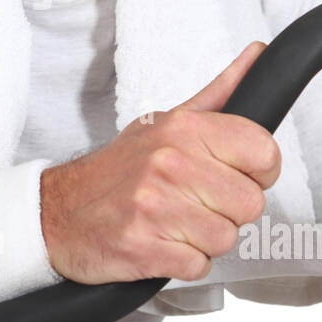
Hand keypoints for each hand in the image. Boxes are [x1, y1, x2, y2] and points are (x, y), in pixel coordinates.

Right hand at [39, 41, 280, 284]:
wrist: (57, 211)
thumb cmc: (118, 171)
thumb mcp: (165, 122)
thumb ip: (219, 93)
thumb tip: (258, 55)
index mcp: (182, 129)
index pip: (263, 151)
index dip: (257, 172)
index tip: (233, 175)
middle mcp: (169, 163)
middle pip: (250, 204)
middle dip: (226, 211)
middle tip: (193, 202)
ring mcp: (154, 207)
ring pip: (226, 238)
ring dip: (203, 239)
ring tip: (173, 223)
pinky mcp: (143, 248)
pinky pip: (198, 266)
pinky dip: (183, 262)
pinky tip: (160, 243)